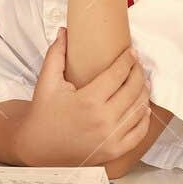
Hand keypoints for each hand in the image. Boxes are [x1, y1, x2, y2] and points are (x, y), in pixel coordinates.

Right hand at [19, 28, 152, 165]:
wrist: (38, 147)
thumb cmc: (43, 113)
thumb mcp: (47, 81)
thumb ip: (56, 53)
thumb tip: (65, 31)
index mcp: (88, 101)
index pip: (118, 74)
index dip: (128, 60)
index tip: (132, 52)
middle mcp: (103, 120)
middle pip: (133, 90)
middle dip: (139, 73)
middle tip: (138, 64)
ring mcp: (111, 138)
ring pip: (139, 110)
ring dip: (144, 93)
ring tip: (142, 82)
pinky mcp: (114, 152)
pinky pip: (139, 132)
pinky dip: (144, 118)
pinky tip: (142, 107)